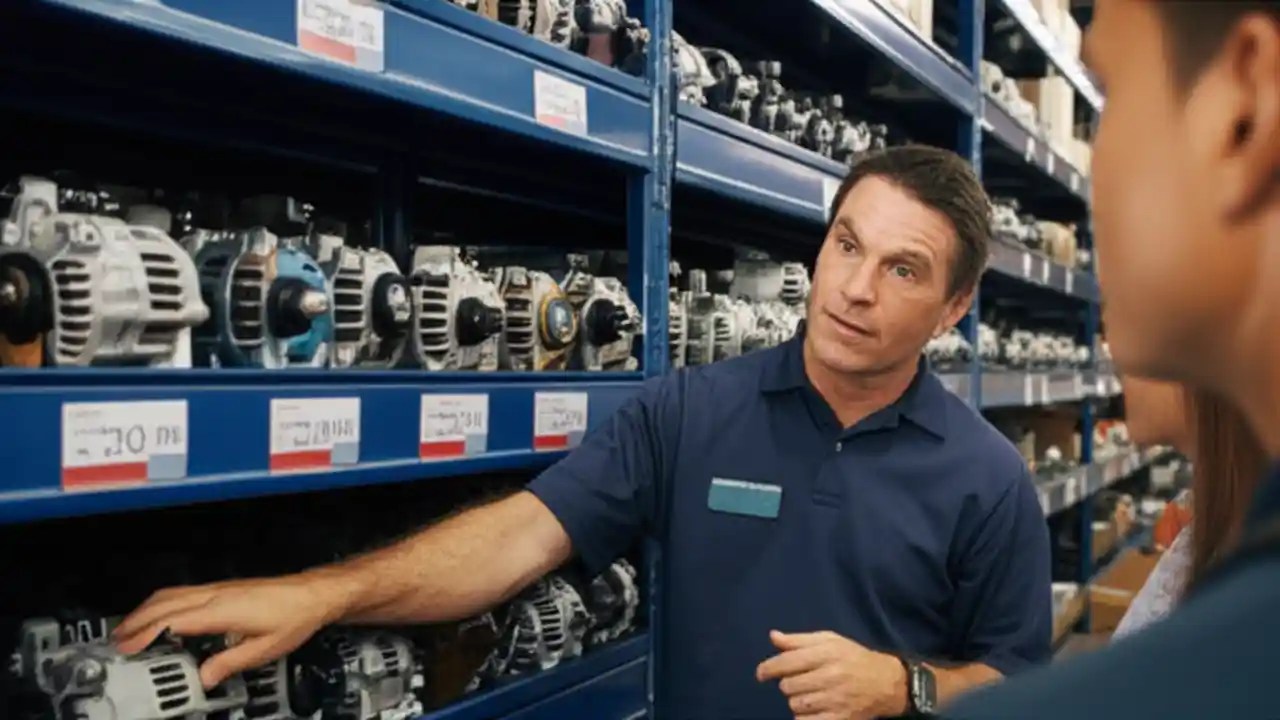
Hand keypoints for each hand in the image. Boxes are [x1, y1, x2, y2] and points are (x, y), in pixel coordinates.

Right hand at [113, 571, 351, 688]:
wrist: (313, 593)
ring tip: (128, 630)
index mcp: (222, 610)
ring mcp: (218, 588)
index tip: (126, 648)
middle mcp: (215, 594)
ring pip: (172, 594)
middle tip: (116, 642)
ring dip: (146, 610)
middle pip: (164, 603)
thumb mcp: (264, 649)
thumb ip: (229, 664)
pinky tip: (159, 615)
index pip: (173, 621)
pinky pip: (183, 592)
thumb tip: (202, 679)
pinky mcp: (223, 587)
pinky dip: (162, 603)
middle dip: (136, 621)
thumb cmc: (293, 618)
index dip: (146, 634)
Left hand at [756, 630, 907, 719]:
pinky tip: (811, 710)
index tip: (761, 674)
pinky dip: (803, 718)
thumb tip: (773, 636)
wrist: (887, 682)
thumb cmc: (853, 658)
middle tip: (799, 681)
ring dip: (796, 700)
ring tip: (808, 694)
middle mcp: (831, 676)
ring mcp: (836, 699)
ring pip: (796, 704)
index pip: (788, 662)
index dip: (768, 668)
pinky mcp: (840, 718)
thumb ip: (799, 640)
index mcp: (827, 653)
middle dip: (787, 684)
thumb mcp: (830, 641)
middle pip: (788, 686)